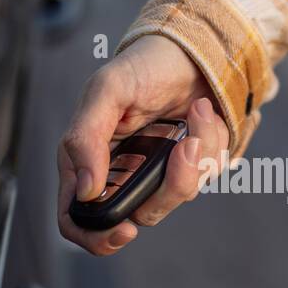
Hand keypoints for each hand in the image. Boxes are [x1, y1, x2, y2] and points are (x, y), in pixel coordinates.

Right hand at [58, 34, 230, 254]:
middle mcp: (120, 174)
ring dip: (196, 152)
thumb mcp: (106, 91)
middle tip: (186, 146)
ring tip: (198, 111)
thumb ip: (86, 139)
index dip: (95, 236)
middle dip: (170, 184)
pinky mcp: (188, 167)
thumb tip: (87, 190)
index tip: (124, 231)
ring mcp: (156, 173)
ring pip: (177, 195)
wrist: (191, 50)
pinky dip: (210, 142)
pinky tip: (204, 114)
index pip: (77, 220)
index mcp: (86, 162)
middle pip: (137, 216)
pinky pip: (203, 174)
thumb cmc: (141, 67)